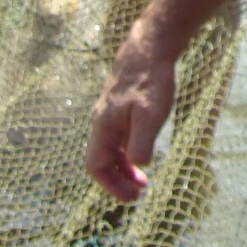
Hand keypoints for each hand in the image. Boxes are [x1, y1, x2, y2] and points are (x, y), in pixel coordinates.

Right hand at [85, 19, 177, 202]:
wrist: (150, 49)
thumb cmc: (151, 81)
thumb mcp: (150, 115)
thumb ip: (141, 142)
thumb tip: (137, 166)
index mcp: (103, 126)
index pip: (96, 166)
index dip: (111, 185)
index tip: (132, 196)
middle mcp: (101, 122)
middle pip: (102, 160)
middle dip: (118, 179)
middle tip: (140, 192)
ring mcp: (110, 113)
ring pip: (110, 149)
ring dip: (124, 167)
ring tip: (144, 178)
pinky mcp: (120, 106)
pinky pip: (118, 137)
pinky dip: (127, 151)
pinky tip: (145, 150)